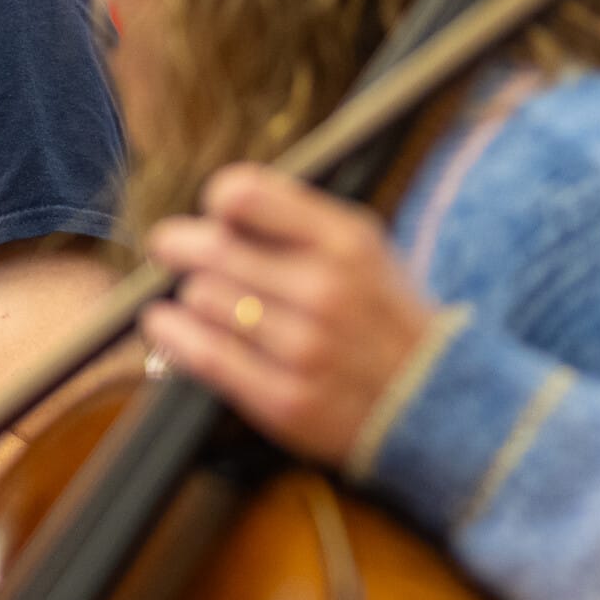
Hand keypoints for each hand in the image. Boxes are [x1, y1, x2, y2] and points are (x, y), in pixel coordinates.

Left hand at [138, 164, 433, 467]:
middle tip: (169, 247)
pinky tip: (164, 323)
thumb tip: (215, 200)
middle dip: (180, 246)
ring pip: (202, 298)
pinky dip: (172, 334)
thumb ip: (292, 218)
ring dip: (190, 295)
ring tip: (202, 297)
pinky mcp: (287, 400)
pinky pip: (204, 355)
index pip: (245, 196)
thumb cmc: (378, 314)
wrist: (435, 403)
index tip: (214, 213)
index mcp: (346, 242)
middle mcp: (326, 291)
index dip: (218, 201)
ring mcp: (306, 349)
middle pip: (211, 249)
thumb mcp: (359, 247)